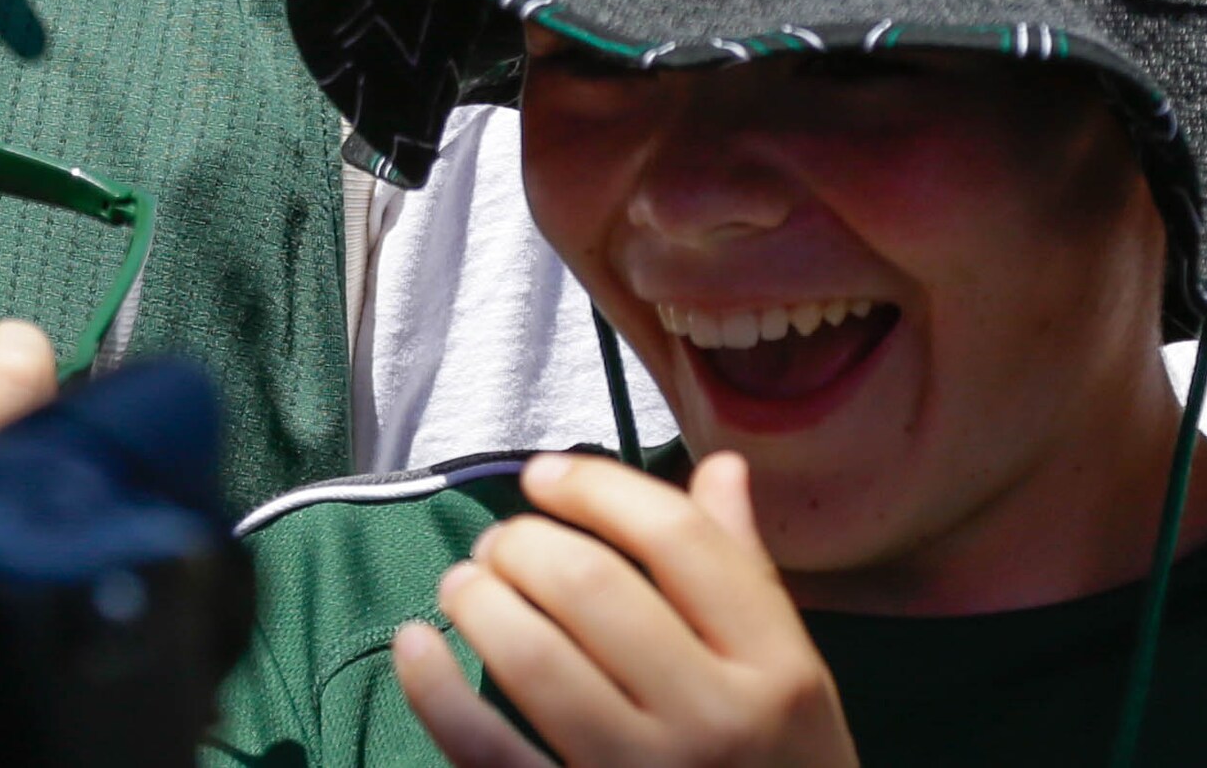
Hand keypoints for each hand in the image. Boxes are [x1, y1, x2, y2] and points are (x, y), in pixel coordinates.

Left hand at [395, 452, 856, 767]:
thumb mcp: (792, 681)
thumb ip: (746, 577)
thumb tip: (720, 466)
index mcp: (775, 668)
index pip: (676, 538)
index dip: (595, 488)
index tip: (543, 475)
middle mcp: (713, 720)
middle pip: (591, 585)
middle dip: (522, 544)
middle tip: (499, 547)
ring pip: (532, 656)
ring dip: (477, 601)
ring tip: (463, 586)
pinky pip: (487, 749)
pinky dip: (435, 690)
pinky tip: (415, 646)